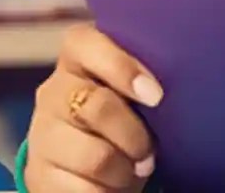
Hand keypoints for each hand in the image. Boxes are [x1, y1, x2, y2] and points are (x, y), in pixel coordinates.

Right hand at [25, 24, 162, 192]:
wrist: (87, 162)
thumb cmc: (125, 112)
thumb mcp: (134, 88)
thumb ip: (147, 75)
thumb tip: (186, 84)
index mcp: (78, 57)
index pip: (86, 45)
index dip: (122, 68)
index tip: (156, 96)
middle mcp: (54, 91)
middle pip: (98, 106)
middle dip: (135, 135)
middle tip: (149, 150)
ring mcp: (42, 133)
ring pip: (94, 156)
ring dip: (124, 170)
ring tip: (134, 170)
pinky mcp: (38, 173)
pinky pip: (80, 189)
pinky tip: (111, 188)